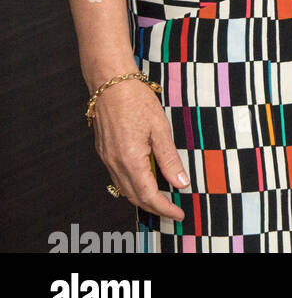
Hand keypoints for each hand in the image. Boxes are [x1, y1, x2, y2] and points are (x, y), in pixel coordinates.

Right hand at [91, 79, 187, 220]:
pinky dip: (132, 186)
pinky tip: (144, 181)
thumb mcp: (160, 128)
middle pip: (135, 197)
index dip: (165, 208)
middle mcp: (115, 164)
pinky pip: (118, 178)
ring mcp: (107, 159)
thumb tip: (181, 183)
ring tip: (162, 200)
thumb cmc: (136, 100)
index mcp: (130, 160)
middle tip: (173, 211)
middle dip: (154, 208)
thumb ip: (169, 158)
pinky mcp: (104, 153)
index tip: (178, 214)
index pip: (149, 195)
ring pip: (124, 190)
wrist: (110, 83)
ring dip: (143, 199)